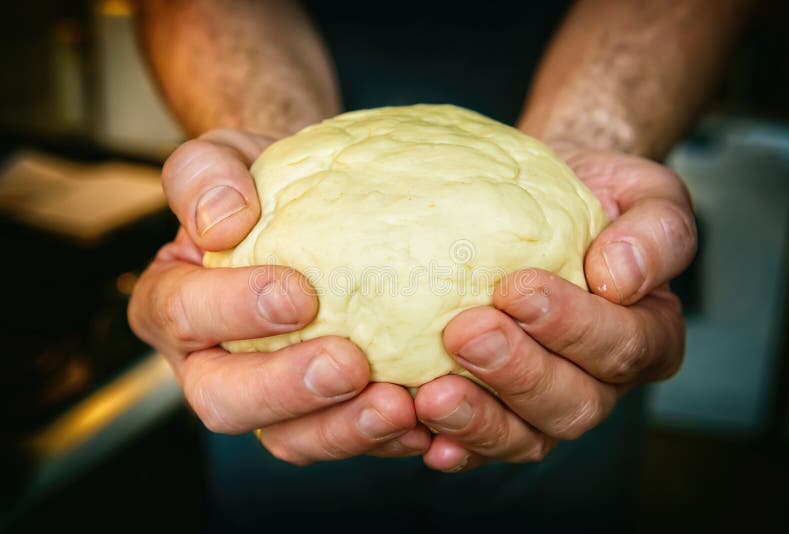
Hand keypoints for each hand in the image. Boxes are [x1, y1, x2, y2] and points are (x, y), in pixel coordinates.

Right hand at [128, 129, 427, 464]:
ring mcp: (268, 398)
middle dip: (287, 391)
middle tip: (350, 364)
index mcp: (174, 304)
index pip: (182, 315)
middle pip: (225, 400)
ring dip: (345, 430)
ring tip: (402, 406)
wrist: (314, 212)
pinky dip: (386, 437)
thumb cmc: (261, 188)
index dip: (232, 311)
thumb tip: (222, 221)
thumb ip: (204, 174)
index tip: (298, 294)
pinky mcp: (321, 412)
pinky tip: (427, 420)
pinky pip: (344, 440)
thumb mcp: (224, 158)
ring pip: (289, 438)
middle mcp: (211, 363)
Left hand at [415, 151, 695, 471]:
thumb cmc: (585, 192)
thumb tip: (621, 277)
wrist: (525, 194)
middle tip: (466, 333)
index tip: (518, 289)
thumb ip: (656, 230)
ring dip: (478, 421)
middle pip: (575, 404)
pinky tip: (418, 432)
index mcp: (645, 332)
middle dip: (519, 374)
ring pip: (526, 437)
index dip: (575, 327)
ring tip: (431, 397)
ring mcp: (544, 405)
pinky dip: (447, 443)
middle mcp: (599, 380)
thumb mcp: (639, 192)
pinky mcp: (495, 414)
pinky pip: (476, 446)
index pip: (626, 346)